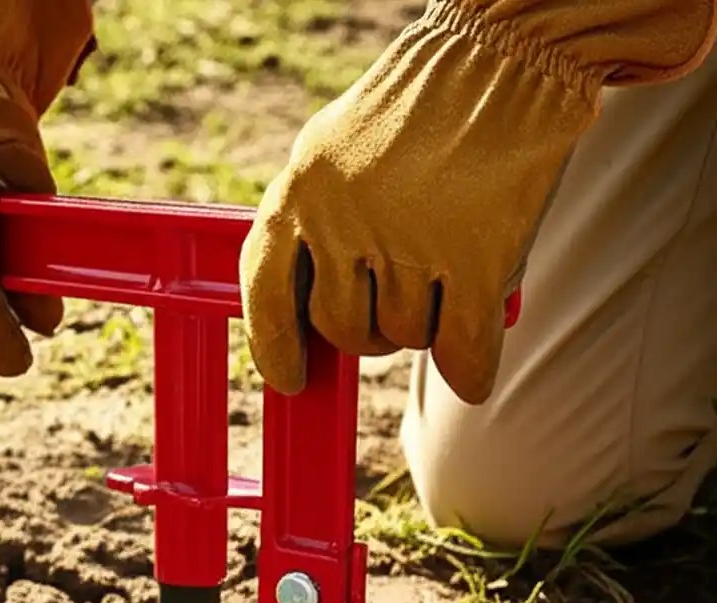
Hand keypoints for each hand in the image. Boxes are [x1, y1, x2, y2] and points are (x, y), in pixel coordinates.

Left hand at [239, 0, 715, 403]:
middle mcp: (343, 220)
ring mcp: (409, 241)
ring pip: (405, 336)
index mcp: (297, 192)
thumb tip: (305, 315)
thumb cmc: (415, 111)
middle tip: (395, 307)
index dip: (272, 347)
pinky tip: (475, 371)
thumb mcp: (329, 152)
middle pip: (342, 327)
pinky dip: (470, 368)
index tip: (288, 380)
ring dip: (426, 329)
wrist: (499, 61)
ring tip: (446, 278)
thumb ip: (311, 226)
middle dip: (368, 334)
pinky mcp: (475, 258)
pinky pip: (461, 347)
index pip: (264, 293)